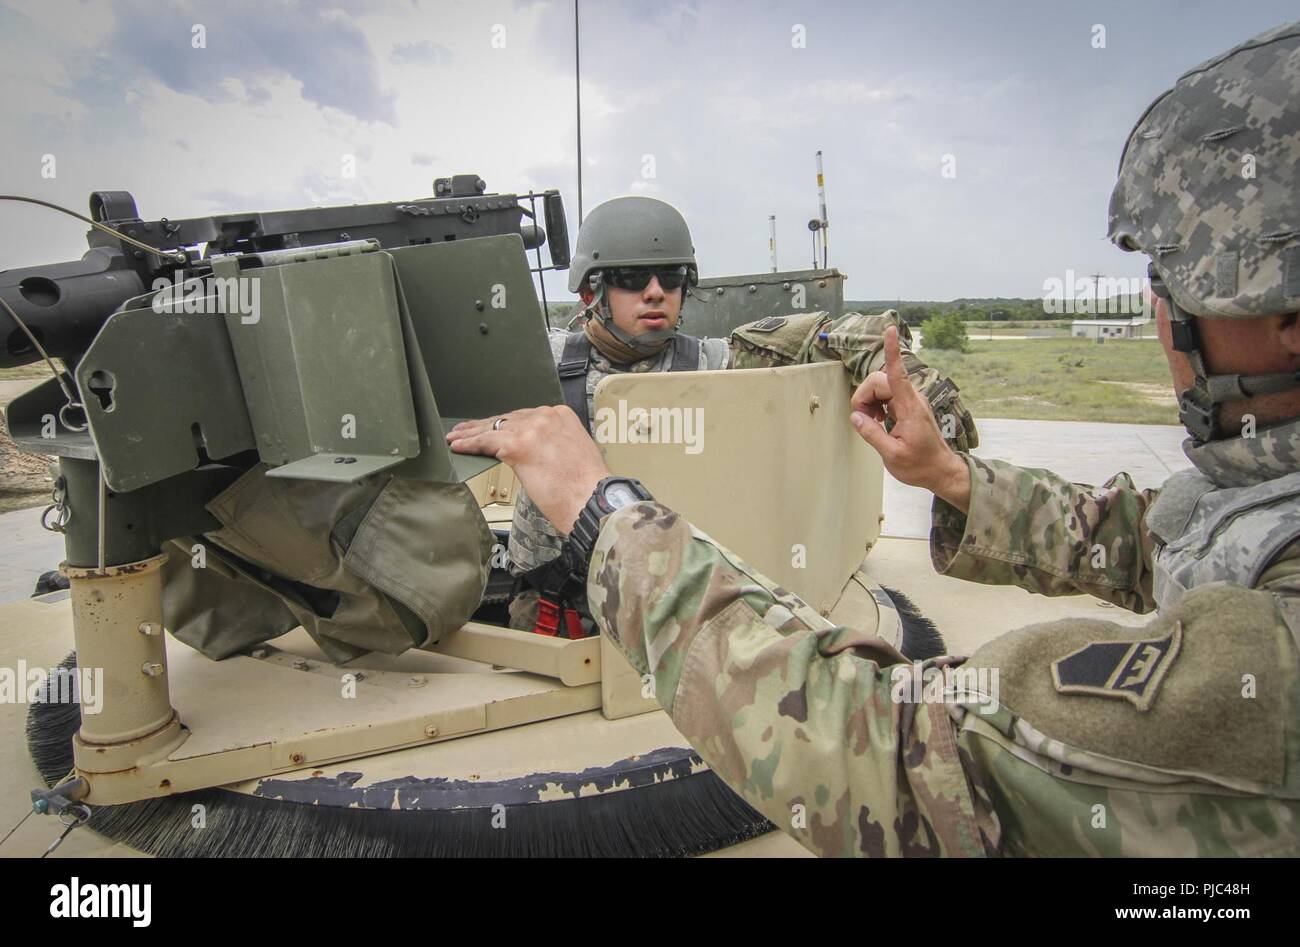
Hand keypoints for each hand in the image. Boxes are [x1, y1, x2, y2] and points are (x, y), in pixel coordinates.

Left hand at [446, 406, 610, 533]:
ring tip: (456, 438)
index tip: (496, 427)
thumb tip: (535, 454)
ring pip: (493, 427)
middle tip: (468, 430)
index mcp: (562, 417)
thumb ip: (553, 447)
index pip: (526, 417)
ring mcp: (531, 429)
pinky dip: (470, 444)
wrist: (592, 500)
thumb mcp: (574, 455)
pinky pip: (486, 441)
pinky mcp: (517, 445)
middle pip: (508, 419)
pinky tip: (459, 447)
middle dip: (486, 425)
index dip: (506, 424)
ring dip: (472, 433)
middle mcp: (547, 417)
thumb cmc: (587, 488)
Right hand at [850, 326, 971, 512]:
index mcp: (910, 408)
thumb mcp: (892, 455)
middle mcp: (912, 399)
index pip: (898, 374)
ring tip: (873, 422)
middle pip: (880, 381)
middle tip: (864, 419)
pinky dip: (877, 405)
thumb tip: (856, 417)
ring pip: (881, 387)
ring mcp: (912, 402)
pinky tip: (880, 421)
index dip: (892, 351)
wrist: (942, 471)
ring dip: (870, 401)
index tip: (890, 330)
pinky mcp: (910, 406)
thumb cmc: (921, 466)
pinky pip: (887, 395)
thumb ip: (872, 434)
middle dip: (864, 395)